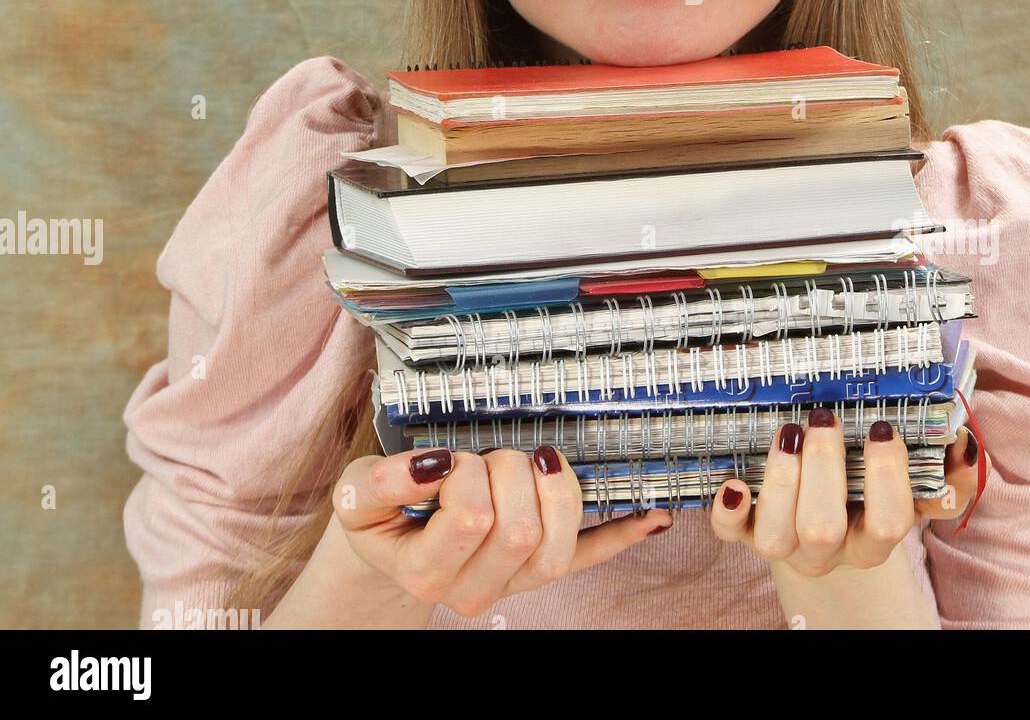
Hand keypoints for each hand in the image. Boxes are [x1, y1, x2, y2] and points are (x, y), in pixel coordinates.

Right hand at [333, 445, 671, 616]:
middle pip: (520, 528)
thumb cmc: (382, 513)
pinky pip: (590, 556)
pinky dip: (623, 534)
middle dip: (508, 472)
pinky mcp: (543, 569)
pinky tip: (652, 516)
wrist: (389, 548)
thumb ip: (382, 480)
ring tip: (526, 467)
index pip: (472, 514)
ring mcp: (515, 582)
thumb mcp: (359, 491)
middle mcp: (473, 588)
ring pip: (557, 544)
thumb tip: (433, 463)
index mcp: (427, 571)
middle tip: (487, 459)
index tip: (451, 459)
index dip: (468, 472)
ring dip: (551, 489)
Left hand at [708, 410, 978, 576]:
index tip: (882, 429)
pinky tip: (733, 483)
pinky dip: (728, 512)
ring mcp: (785, 544)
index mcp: (874, 535)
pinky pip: (729, 535)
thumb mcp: (914, 485)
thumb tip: (962, 443)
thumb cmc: (871, 493)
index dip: (886, 478)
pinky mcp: (746, 533)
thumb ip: (948, 472)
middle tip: (823, 418)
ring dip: (780, 480)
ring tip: (787, 432)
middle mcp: (830, 548)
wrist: (824, 522)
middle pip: (824, 528)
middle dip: (823, 468)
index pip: (889, 522)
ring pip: (777, 535)